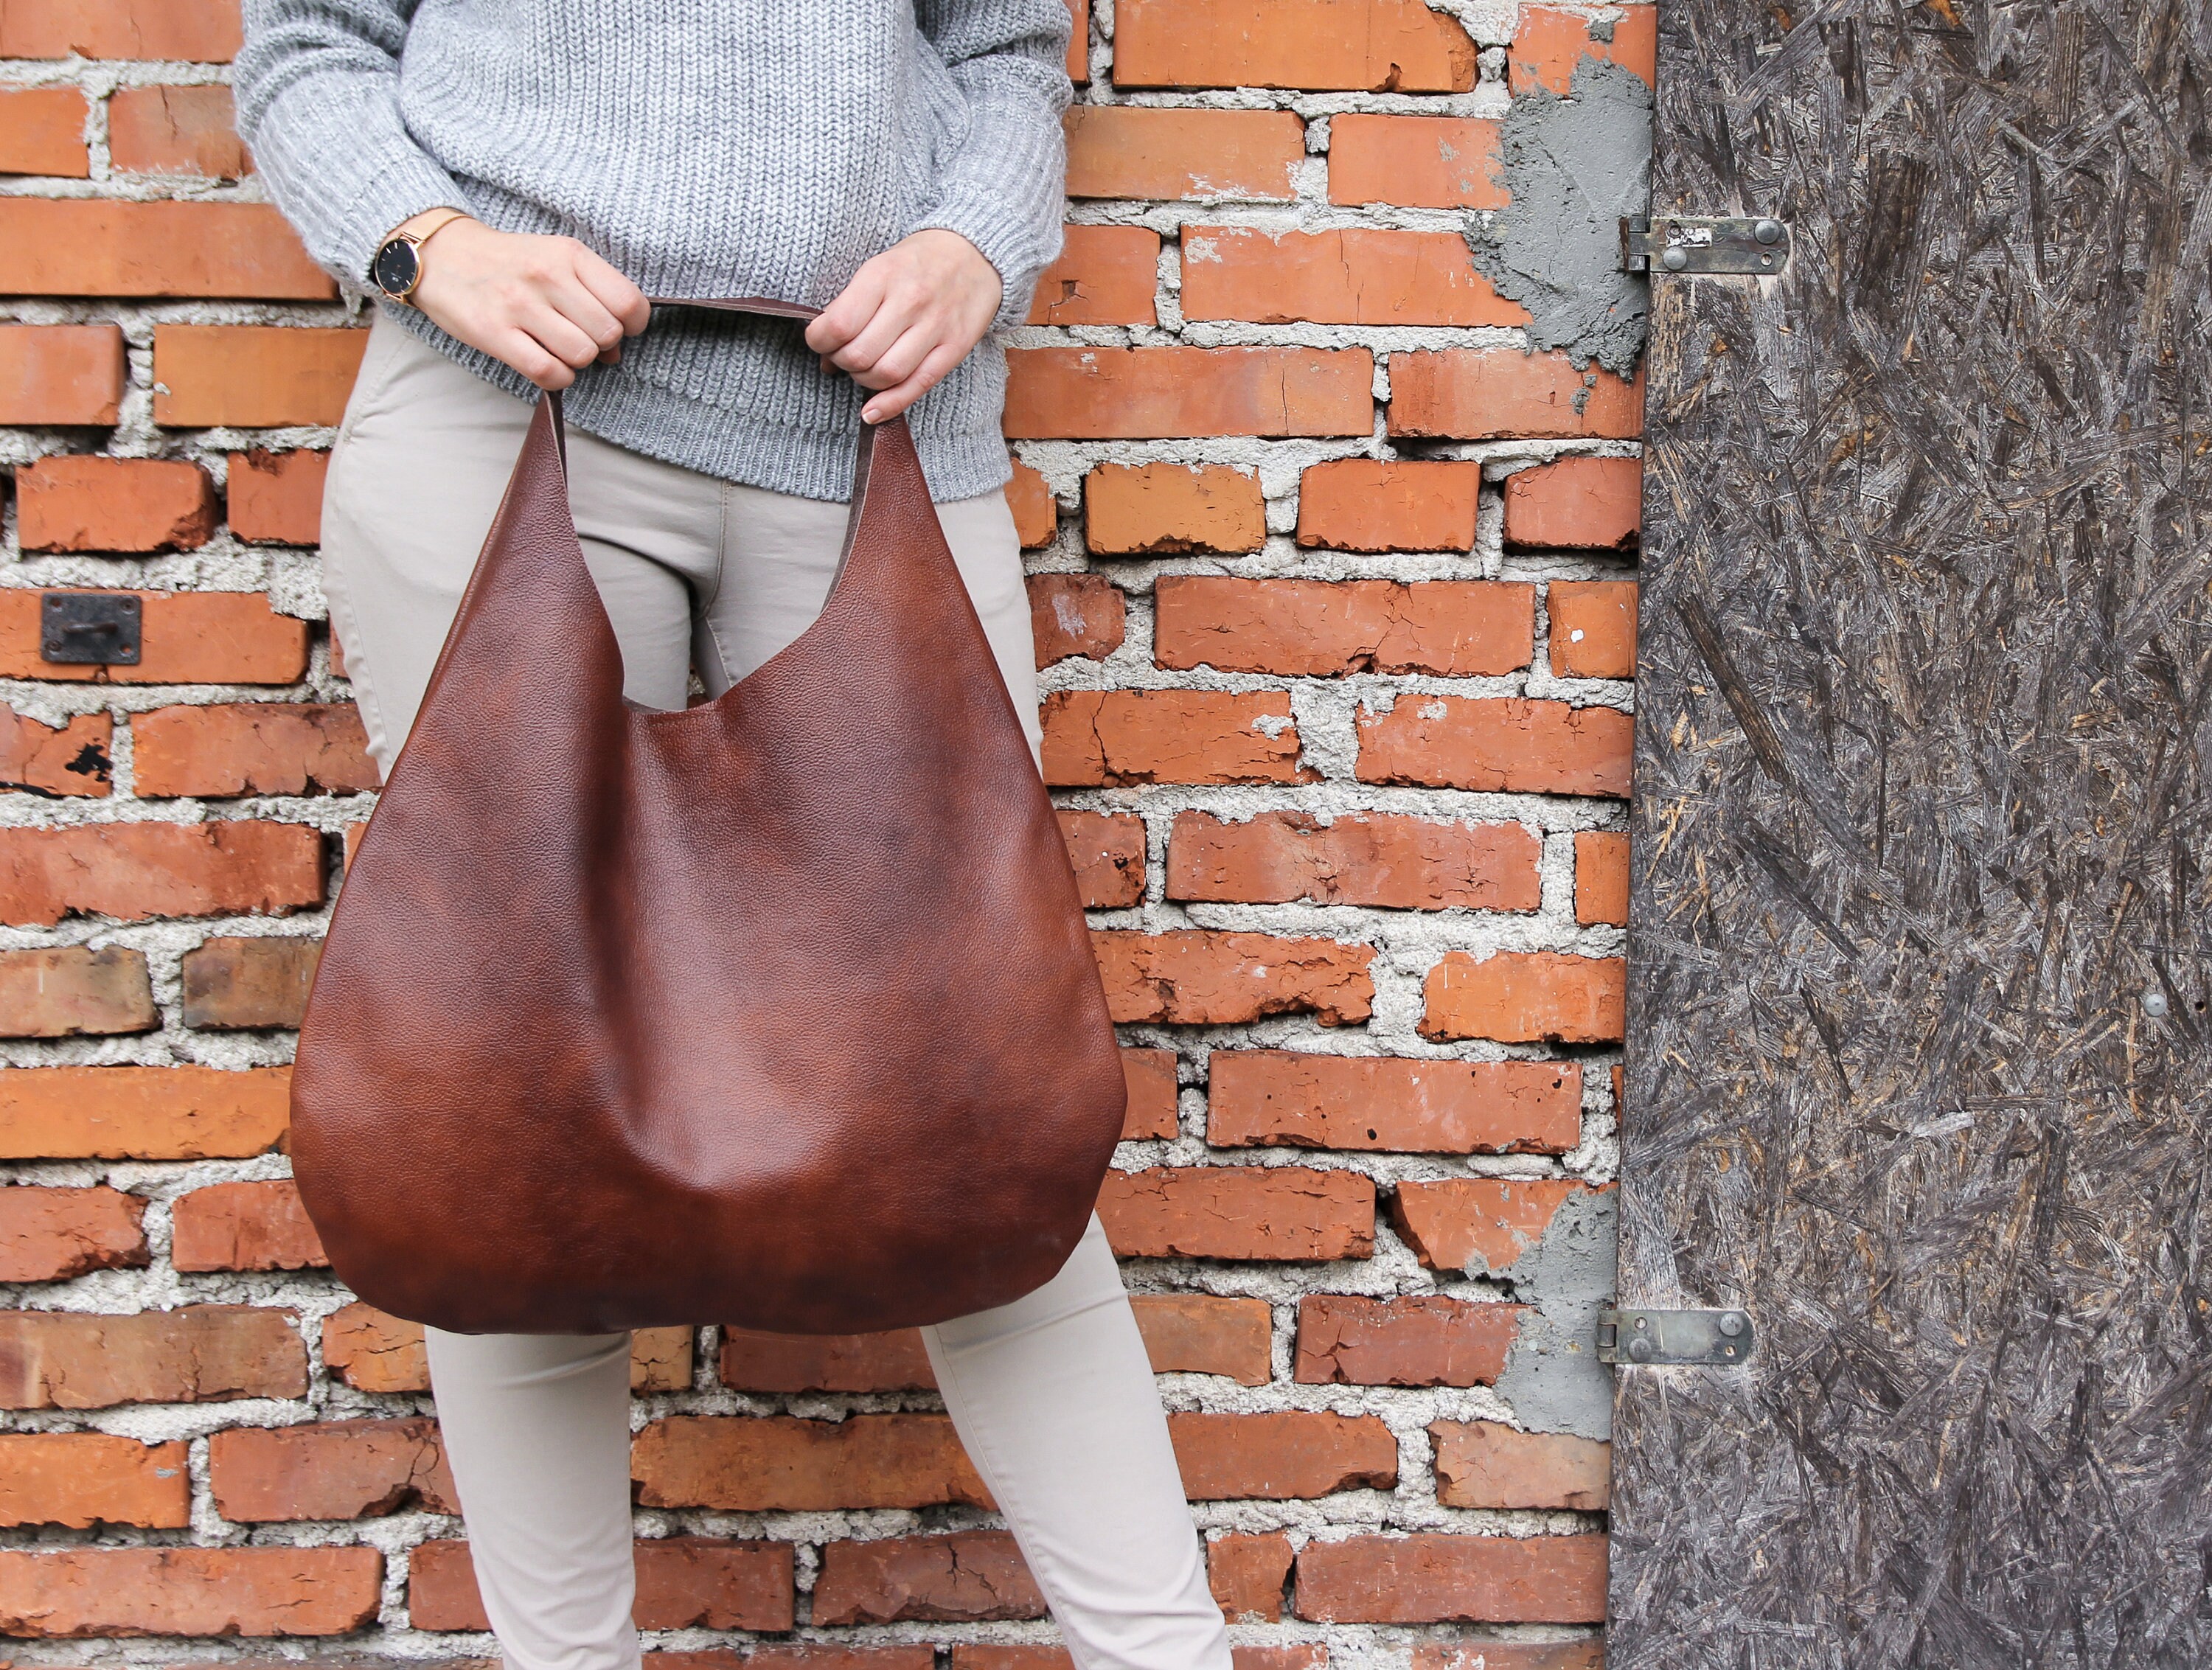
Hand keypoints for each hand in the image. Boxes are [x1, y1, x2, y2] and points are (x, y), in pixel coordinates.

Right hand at [397, 212, 650, 390]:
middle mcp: (547, 276)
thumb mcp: (555, 260)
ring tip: (557, 348)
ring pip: (581, 355)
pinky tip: (544, 363)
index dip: (632, 326)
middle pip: (608, 334)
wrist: (443, 255)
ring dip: (576, 361)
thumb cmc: (509, 264)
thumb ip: (593, 296)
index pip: (629, 303)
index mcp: (569, 254)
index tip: (616, 328)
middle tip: (578, 336)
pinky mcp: (494, 332)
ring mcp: (519, 304)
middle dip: (600, 344)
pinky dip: (555, 377)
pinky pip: (548, 372)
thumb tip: (617, 350)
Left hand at [806, 230, 1002, 422]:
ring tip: (861, 371)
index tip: (819, 341)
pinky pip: (918, 385)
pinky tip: (871, 412)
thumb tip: (825, 354)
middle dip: (841, 362)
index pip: (840, 324)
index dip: (820, 341)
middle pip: (861, 354)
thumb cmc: (918, 262)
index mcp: (883, 275)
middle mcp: (909, 301)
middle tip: (841, 357)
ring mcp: (935, 326)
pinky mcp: (955, 347)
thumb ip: (850, 306)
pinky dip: (890, 404)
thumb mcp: (879, 267)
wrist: (975, 253)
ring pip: (887, 374)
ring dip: (863, 381)